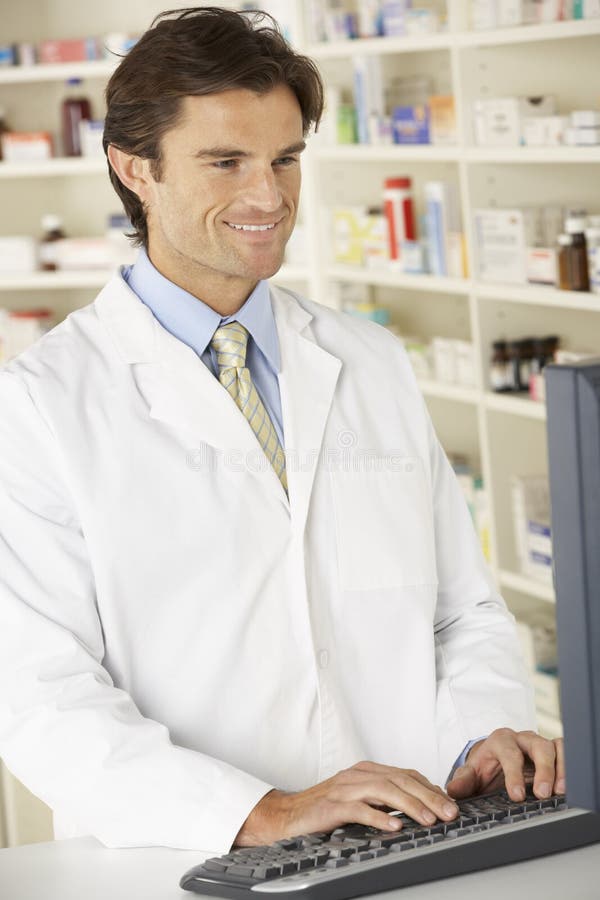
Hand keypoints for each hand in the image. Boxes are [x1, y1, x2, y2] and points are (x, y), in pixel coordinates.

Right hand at [234, 760, 459, 846]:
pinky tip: (394, 826)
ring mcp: (344, 789)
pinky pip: (359, 810)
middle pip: (400, 780)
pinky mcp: (332, 806)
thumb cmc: (324, 809)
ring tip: (429, 819)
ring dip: (410, 805)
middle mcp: (358, 775)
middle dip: (428, 796)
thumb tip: (418, 808)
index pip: (406, 774)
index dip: (430, 788)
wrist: (286, 815)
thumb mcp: (359, 800)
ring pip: (384, 791)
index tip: (449, 803)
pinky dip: (379, 817)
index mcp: (366, 771)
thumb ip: (383, 799)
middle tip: (449, 812)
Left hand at [446, 728, 564, 801]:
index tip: (517, 795)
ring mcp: (538, 744)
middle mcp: (521, 739)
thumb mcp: (471, 773)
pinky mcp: (552, 752)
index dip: (514, 774)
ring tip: (560, 792)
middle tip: (542, 794)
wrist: (494, 761)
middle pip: (537, 746)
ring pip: (554, 747)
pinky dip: (568, 766)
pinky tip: (567, 787)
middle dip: (542, 769)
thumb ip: (463, 781)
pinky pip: (564, 752)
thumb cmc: (485, 766)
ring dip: (560, 769)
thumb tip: (453, 791)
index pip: (509, 753)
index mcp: (499, 740)